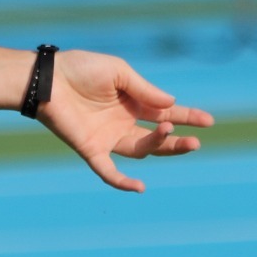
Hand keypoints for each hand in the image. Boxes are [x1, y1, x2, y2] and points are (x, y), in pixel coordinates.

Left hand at [36, 49, 213, 192]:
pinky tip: (139, 188)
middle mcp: (123, 122)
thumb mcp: (118, 71)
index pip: (165, 112)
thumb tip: (171, 103)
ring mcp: (108, 138)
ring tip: (168, 130)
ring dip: (157, 144)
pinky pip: (108, 171)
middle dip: (178, 140)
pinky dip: (122, 182)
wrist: (48, 79)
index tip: (208, 121)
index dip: (187, 117)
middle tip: (197, 141)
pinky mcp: (91, 149)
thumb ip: (144, 89)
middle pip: (157, 138)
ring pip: (140, 150)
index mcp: (132, 102)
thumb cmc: (80, 69)